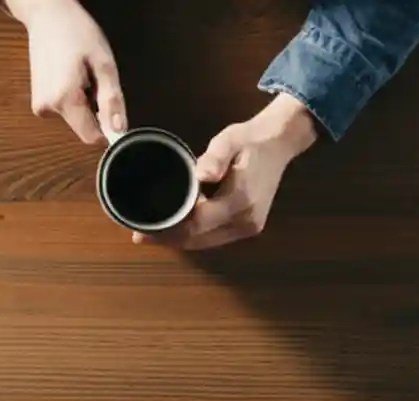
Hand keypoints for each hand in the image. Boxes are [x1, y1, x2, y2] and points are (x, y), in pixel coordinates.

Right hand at [6, 0, 125, 144]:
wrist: (46, 15)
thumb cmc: (76, 32)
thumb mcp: (104, 63)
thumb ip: (112, 99)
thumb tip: (119, 130)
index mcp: (64, 100)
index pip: (91, 137)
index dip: (107, 129)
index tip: (111, 107)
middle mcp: (48, 109)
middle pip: (83, 127)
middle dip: (95, 110)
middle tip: (93, 80)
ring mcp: (40, 106)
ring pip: (75, 118)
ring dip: (84, 102)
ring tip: (80, 74)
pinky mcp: (38, 102)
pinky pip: (64, 110)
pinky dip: (72, 98)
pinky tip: (70, 76)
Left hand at [135, 93, 317, 249]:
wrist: (279, 143)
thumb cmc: (250, 140)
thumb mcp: (229, 140)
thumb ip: (214, 158)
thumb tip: (199, 174)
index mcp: (240, 201)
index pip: (197, 224)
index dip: (169, 228)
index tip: (145, 227)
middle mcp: (245, 221)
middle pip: (199, 239)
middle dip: (169, 239)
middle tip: (139, 236)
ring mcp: (248, 227)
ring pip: (205, 242)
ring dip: (179, 241)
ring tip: (152, 236)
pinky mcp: (248, 227)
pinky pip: (214, 238)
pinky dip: (194, 236)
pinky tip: (176, 231)